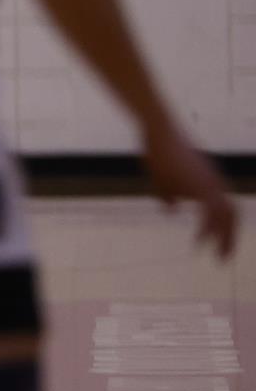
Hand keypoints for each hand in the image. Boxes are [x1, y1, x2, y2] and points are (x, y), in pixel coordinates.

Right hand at [143, 122, 236, 258]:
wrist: (158, 131)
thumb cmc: (158, 151)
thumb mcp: (163, 177)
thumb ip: (169, 193)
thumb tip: (171, 208)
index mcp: (209, 181)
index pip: (226, 209)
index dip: (225, 229)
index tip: (219, 247)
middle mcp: (215, 182)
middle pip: (233, 215)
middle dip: (230, 238)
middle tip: (223, 259)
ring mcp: (209, 183)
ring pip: (227, 215)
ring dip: (224, 238)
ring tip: (218, 256)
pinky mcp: (200, 184)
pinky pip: (211, 212)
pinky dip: (208, 229)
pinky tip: (200, 241)